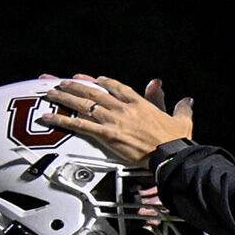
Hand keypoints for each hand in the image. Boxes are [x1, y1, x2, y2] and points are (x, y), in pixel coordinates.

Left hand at [41, 74, 193, 166]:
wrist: (170, 155)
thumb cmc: (176, 141)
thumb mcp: (180, 120)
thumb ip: (179, 107)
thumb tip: (187, 100)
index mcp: (139, 103)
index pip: (116, 87)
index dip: (102, 82)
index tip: (91, 79)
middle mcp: (123, 108)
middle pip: (94, 92)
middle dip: (75, 86)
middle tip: (60, 82)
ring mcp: (113, 120)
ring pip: (83, 104)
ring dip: (64, 98)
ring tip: (49, 93)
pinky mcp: (106, 135)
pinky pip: (79, 125)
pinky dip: (61, 120)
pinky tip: (47, 117)